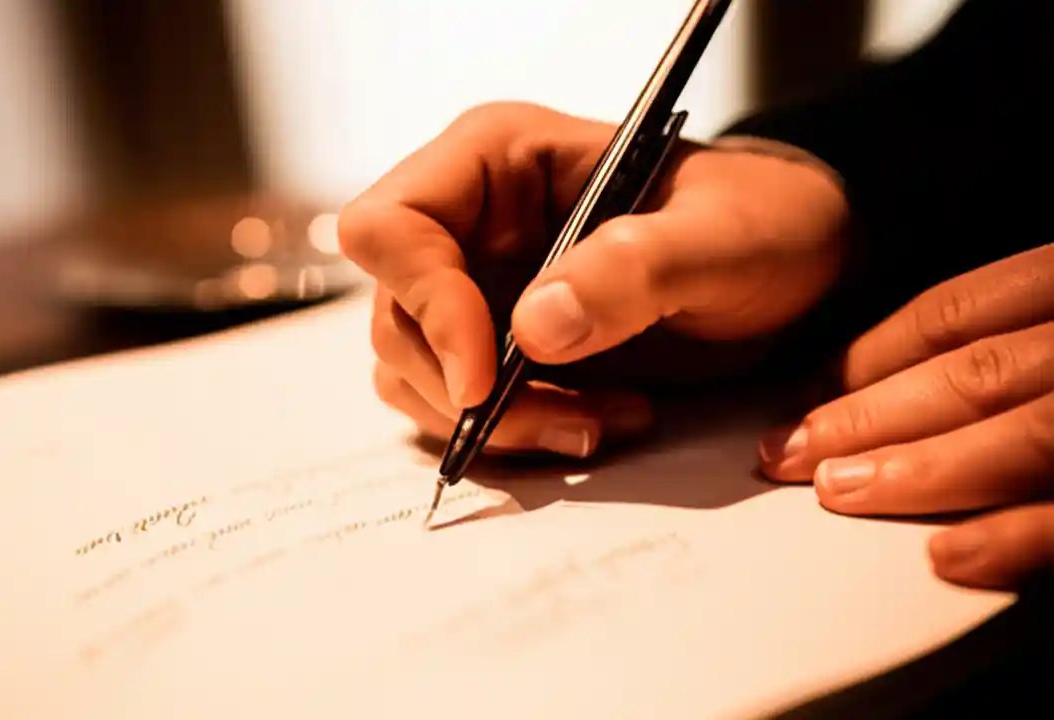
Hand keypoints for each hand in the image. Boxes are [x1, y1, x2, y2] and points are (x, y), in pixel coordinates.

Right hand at [339, 101, 847, 456]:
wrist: (791, 270)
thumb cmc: (762, 224)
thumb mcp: (723, 239)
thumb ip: (636, 269)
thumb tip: (532, 329)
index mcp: (497, 160)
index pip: (390, 225)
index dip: (423, 303)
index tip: (486, 379)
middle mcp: (467, 221)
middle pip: (394, 314)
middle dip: (467, 385)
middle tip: (571, 421)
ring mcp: (474, 286)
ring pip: (414, 370)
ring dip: (494, 421)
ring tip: (598, 425)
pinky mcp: (492, 345)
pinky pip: (456, 404)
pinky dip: (512, 433)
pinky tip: (592, 424)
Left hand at [759, 244, 1053, 589]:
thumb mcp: (1047, 327)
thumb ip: (997, 339)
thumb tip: (874, 384)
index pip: (954, 314)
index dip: (865, 357)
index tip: (796, 396)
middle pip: (970, 373)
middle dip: (865, 415)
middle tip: (780, 453)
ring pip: (1020, 432)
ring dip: (916, 468)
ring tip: (832, 491)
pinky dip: (1013, 534)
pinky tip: (941, 554)